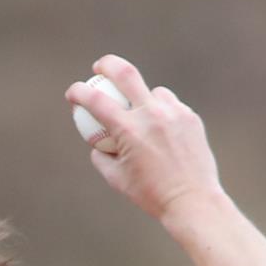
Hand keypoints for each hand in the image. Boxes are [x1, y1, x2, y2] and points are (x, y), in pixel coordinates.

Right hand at [65, 55, 224, 222]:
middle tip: (100, 68)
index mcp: (129, 130)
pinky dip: (163, 114)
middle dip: (107, 64)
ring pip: (154, 92)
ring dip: (143, 99)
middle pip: (125, 72)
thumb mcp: (117, 179)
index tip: (73, 93)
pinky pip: (172, 107)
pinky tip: (164, 132)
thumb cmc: (151, 195)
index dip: (78, 92)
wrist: (192, 202)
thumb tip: (95, 142)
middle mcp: (151, 115)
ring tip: (142, 117)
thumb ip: (101, 157)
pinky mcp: (191, 118)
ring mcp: (174, 113)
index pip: (95, 100)